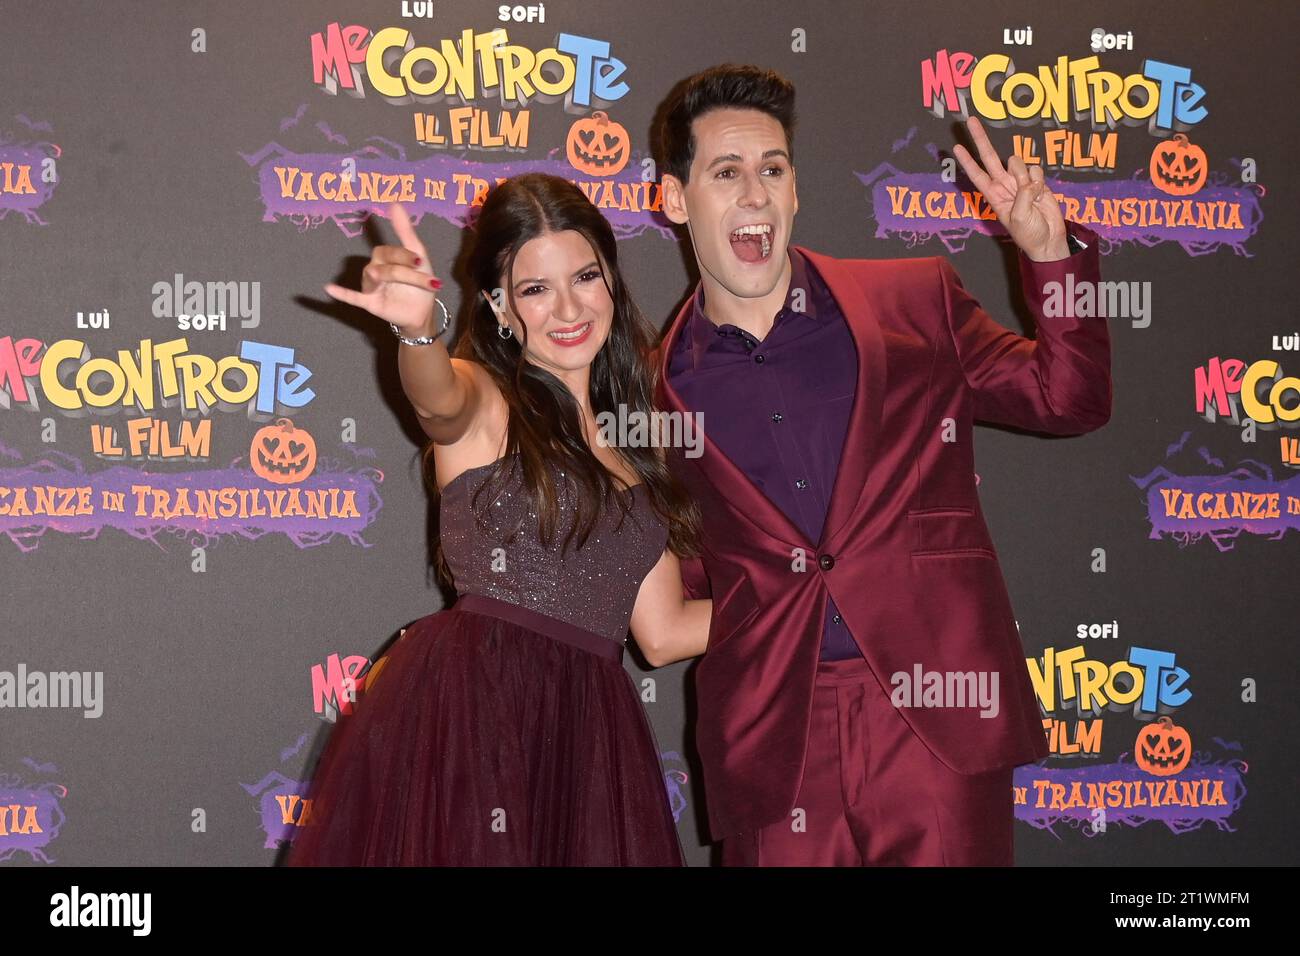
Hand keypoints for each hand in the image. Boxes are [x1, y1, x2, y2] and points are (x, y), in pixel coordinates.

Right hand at [323, 201, 442, 334]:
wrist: (422, 312)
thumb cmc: (418, 282)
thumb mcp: (417, 255)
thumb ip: (404, 231)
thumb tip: (394, 202)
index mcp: (386, 256)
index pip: (390, 251)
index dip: (405, 256)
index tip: (420, 262)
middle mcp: (375, 268)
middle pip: (383, 264)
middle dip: (405, 272)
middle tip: (427, 282)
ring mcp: (371, 286)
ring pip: (374, 277)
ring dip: (392, 280)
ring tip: (404, 286)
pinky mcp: (369, 302)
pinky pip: (352, 297)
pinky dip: (342, 292)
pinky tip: (329, 288)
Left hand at [953, 116, 1069, 261]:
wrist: (1049, 239)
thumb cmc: (1029, 234)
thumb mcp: (1019, 217)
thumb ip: (1022, 195)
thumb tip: (1028, 180)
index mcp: (993, 195)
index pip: (977, 174)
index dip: (967, 161)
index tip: (956, 147)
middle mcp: (1004, 185)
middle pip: (990, 157)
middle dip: (980, 139)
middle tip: (970, 120)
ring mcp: (1020, 181)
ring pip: (1018, 163)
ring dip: (1025, 177)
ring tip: (1031, 196)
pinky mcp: (1037, 180)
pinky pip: (1036, 170)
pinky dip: (1039, 180)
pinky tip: (1041, 194)